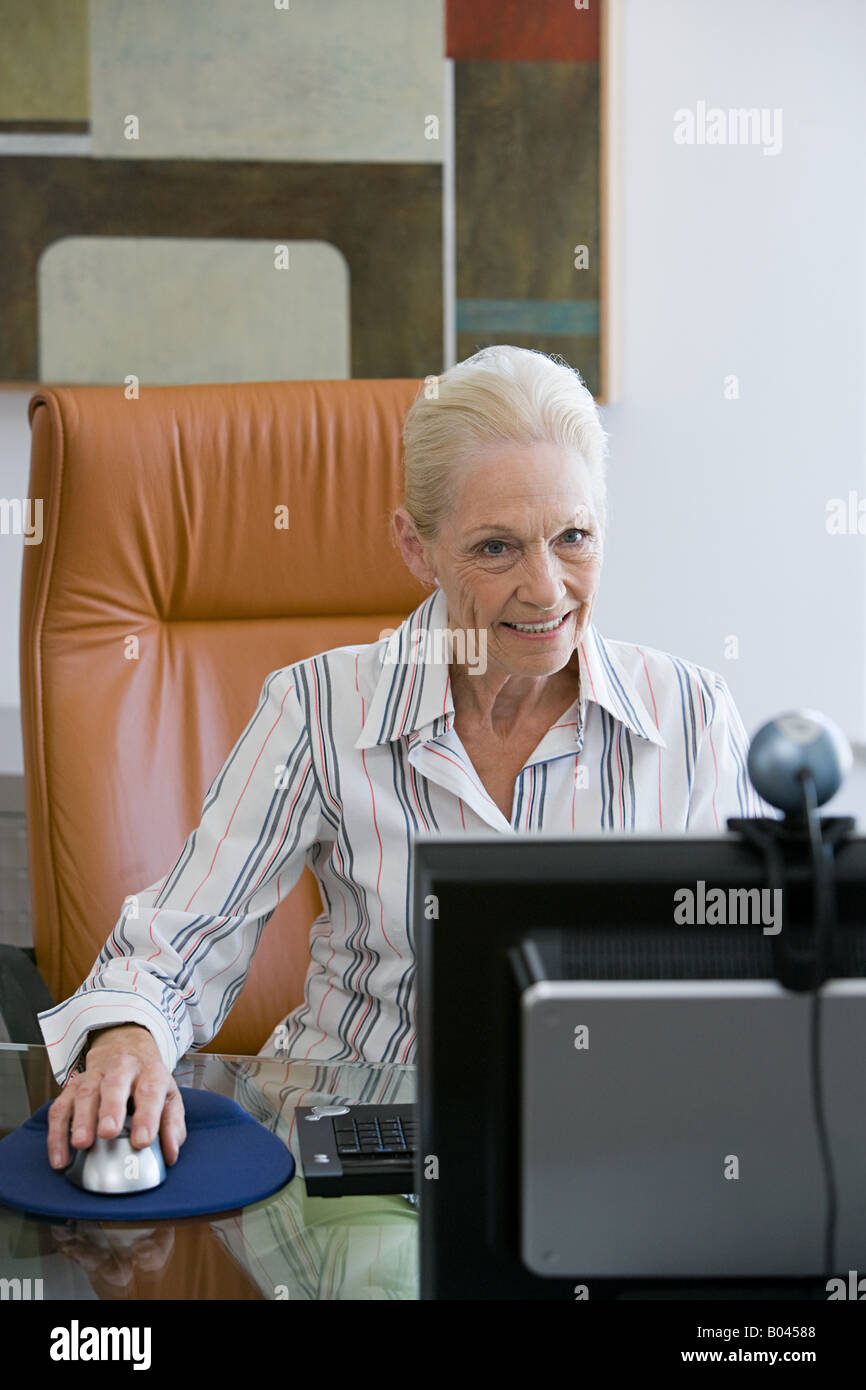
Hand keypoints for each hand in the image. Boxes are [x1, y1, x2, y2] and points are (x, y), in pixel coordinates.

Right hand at [46, 1023, 186, 1169]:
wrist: (126, 1047)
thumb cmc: (148, 1081)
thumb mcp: (169, 1096)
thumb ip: (172, 1126)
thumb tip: (170, 1155)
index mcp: (150, 1072)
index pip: (150, 1091)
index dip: (147, 1116)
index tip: (143, 1141)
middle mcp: (122, 1069)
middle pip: (114, 1085)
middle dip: (110, 1109)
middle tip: (108, 1133)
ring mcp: (94, 1075)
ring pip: (85, 1093)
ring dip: (81, 1120)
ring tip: (81, 1144)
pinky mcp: (72, 1085)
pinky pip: (60, 1107)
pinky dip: (57, 1132)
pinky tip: (60, 1157)